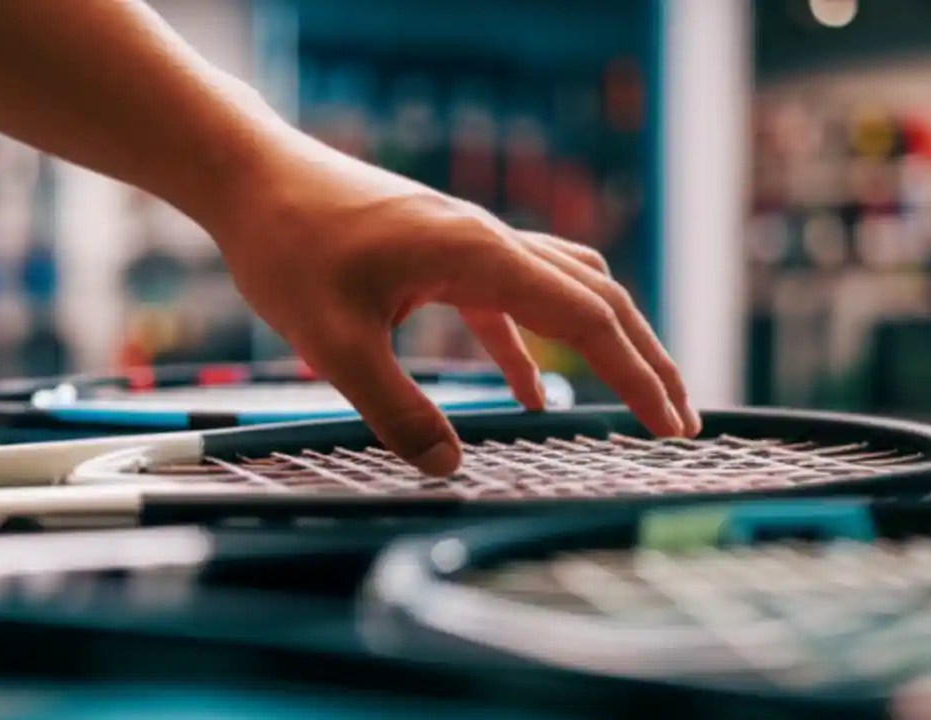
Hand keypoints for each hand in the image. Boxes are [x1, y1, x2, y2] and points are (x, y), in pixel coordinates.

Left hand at [205, 132, 700, 475]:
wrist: (251, 178)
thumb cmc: (286, 246)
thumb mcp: (331, 341)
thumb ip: (392, 408)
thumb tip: (447, 468)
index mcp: (476, 253)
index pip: (585, 316)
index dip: (636, 375)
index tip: (671, 424)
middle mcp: (487, 239)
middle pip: (596, 296)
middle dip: (644, 359)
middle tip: (679, 420)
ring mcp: (468, 242)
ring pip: (562, 289)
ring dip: (602, 342)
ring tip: (631, 397)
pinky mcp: (443, 252)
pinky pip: (509, 299)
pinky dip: (532, 344)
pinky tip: (532, 392)